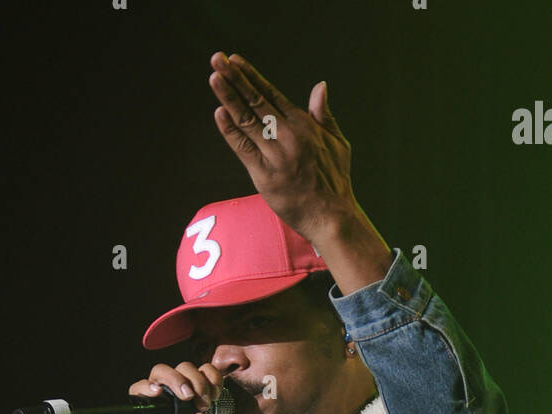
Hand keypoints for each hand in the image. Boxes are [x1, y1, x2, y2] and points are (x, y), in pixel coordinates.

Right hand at [118, 361, 223, 413]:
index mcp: (195, 403)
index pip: (204, 375)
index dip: (212, 378)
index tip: (215, 395)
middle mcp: (176, 397)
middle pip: (184, 368)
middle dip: (197, 379)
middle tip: (202, 400)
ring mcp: (158, 401)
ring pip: (161, 371)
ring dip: (176, 378)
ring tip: (185, 396)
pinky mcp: (141, 409)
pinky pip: (138, 388)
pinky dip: (147, 387)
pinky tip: (157, 394)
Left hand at [208, 52, 358, 244]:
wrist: (331, 216)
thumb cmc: (335, 180)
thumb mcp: (337, 142)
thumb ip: (324, 114)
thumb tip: (320, 86)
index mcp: (303, 125)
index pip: (272, 94)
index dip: (251, 76)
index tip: (235, 61)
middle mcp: (288, 136)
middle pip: (256, 102)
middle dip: (236, 79)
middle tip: (218, 60)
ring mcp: (276, 155)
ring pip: (247, 121)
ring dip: (229, 98)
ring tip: (215, 78)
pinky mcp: (265, 176)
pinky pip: (244, 149)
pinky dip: (231, 131)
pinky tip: (219, 113)